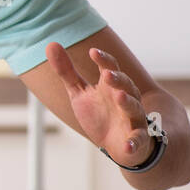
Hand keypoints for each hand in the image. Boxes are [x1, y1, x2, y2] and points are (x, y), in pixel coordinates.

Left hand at [45, 42, 156, 167]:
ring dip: (128, 103)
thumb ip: (66, 71)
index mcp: (111, 87)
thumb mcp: (79, 92)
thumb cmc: (99, 114)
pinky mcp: (136, 139)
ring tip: (119, 96)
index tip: (93, 52)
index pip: (110, 68)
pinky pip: (138, 140)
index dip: (104, 60)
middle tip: (107, 74)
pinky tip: (128, 146)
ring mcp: (132, 119)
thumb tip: (51, 44)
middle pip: (126, 85)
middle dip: (118, 79)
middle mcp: (125, 99)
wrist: (115, 145)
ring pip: (134, 108)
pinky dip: (135, 142)